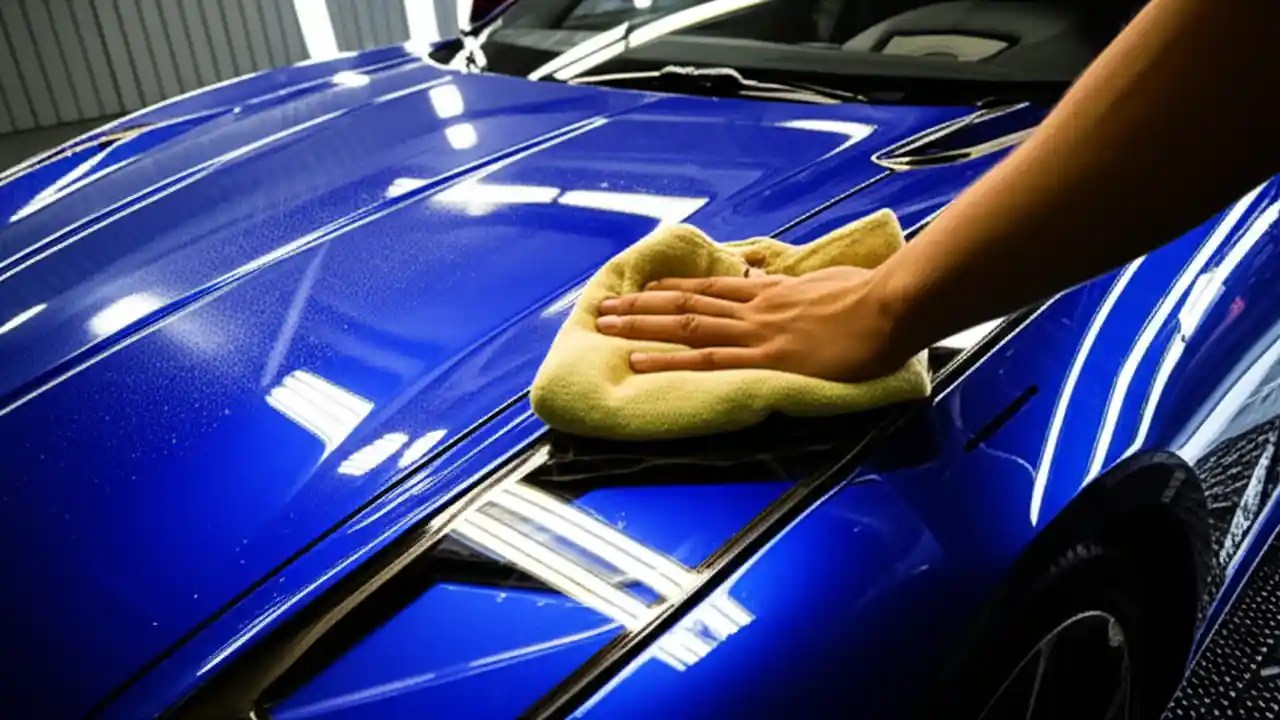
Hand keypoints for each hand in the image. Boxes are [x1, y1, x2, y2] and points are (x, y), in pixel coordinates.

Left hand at [595, 266, 911, 380]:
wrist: (889, 309)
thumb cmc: (868, 297)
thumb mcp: (824, 283)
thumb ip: (794, 286)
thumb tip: (772, 280)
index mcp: (770, 293)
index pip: (711, 287)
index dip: (674, 288)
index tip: (646, 288)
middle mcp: (754, 309)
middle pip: (685, 304)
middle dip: (641, 307)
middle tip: (605, 308)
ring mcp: (756, 333)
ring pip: (685, 327)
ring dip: (642, 328)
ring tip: (607, 329)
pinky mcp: (765, 359)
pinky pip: (706, 360)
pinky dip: (669, 361)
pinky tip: (640, 363)